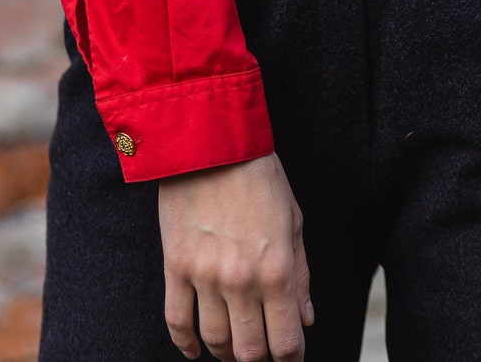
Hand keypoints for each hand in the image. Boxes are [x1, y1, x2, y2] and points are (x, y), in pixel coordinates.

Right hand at [159, 150, 313, 360]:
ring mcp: (205, 276)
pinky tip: (195, 350)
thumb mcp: (293, 220)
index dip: (290, 359)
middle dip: (259, 360)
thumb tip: (305, 319)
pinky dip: (186, 344)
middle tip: (261, 351)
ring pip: (215, 341)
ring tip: (233, 347)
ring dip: (226, 353)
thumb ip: (301, 275)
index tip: (289, 357)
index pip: (286, 343)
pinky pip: (177, 321)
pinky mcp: (175, 267)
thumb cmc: (259, 175)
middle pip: (250, 352)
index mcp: (278, 270)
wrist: (211, 141)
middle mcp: (242, 281)